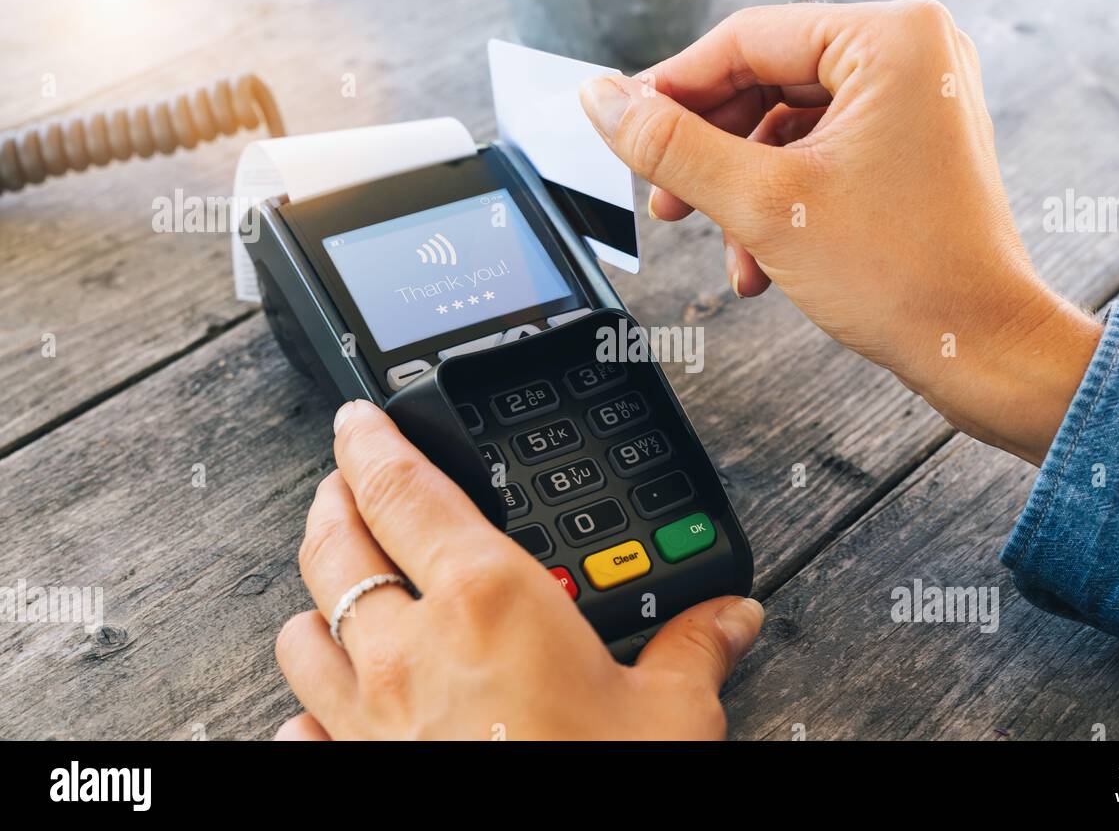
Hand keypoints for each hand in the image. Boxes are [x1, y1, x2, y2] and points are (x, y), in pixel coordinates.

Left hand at [274, 399, 763, 739]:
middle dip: (332, 502)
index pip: (403, 490)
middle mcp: (407, 650)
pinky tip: (321, 710)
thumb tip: (729, 615)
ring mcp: (368, 721)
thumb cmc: (602, 787)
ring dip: (313, 599)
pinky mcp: (354, 775)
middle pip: (334, 547)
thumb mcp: (673, 716)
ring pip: (301, 632)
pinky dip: (306, 709)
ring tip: (337, 586)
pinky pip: (302, 728)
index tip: (358, 417)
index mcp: (485, 601)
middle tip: (342, 482)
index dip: (371, 442)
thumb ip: (697, 649)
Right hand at [579, 0, 1100, 463]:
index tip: (622, 127)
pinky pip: (820, 155)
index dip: (671, 90)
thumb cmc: (907, 278)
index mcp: (892, 38)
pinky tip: (759, 260)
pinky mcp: (912, 147)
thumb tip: (602, 100)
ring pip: (786, 127)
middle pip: (764, 81)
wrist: (979, 350)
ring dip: (741, 192)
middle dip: (708, 153)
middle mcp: (913, 56)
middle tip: (665, 198)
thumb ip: (669, 145)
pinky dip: (780, 204)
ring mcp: (917, 102)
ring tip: (721, 246)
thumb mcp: (760, 204)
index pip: (745, 40)